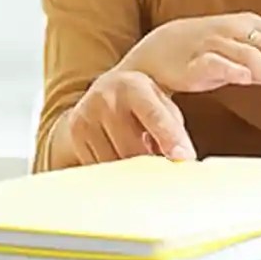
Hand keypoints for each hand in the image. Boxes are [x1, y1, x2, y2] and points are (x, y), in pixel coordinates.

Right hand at [58, 69, 195, 163]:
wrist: (105, 91)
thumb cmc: (142, 103)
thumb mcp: (162, 103)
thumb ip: (174, 127)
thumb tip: (184, 158)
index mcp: (134, 86)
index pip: (155, 116)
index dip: (171, 138)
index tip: (185, 158)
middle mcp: (105, 98)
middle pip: (134, 148)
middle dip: (153, 164)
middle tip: (166, 171)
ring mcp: (86, 118)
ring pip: (115, 163)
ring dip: (133, 172)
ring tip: (142, 159)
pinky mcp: (75, 137)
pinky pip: (99, 167)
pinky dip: (115, 173)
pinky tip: (122, 161)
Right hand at [118, 12, 260, 101]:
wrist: (156, 51)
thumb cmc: (204, 51)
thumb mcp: (244, 53)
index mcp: (251, 25)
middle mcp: (236, 30)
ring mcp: (215, 43)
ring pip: (251, 55)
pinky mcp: (193, 61)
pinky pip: (216, 63)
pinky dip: (233, 70)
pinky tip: (247, 80)